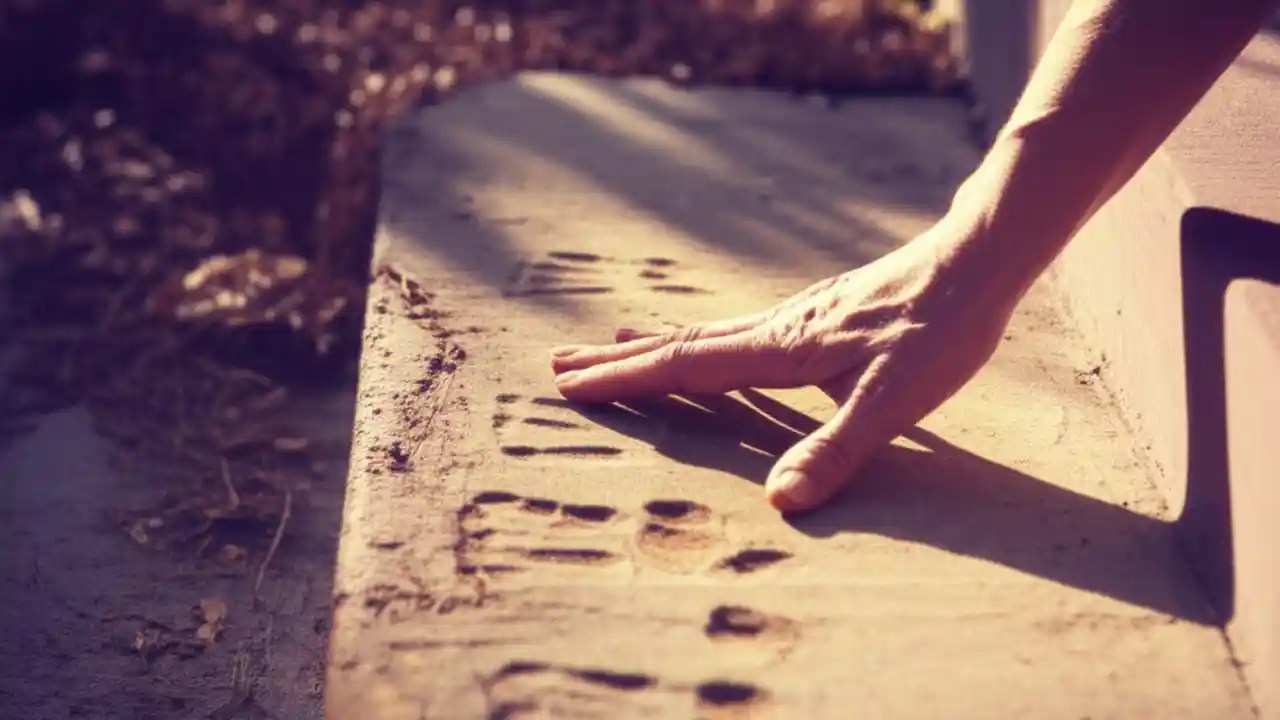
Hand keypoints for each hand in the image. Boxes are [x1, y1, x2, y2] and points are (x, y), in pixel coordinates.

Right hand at [551, 224, 1024, 511]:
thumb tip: (777, 504)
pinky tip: (718, 343)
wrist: (979, 260)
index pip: (684, 365)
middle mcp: (777, 327)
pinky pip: (739, 330)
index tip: (568, 384)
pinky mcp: (822, 314)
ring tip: (615, 342)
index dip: (625, 378)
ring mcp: (798, 316)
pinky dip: (701, 338)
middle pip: (680, 343)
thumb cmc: (940, 330)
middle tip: (560, 362)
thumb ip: (836, 451)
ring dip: (654, 343)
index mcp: (781, 349)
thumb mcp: (892, 401)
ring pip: (707, 332)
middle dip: (619, 358)